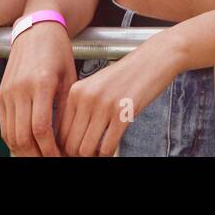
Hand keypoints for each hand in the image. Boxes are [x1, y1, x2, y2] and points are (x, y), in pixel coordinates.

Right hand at [0, 21, 75, 155]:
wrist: (36, 28)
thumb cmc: (57, 50)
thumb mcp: (69, 76)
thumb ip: (66, 106)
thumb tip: (66, 136)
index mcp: (40, 84)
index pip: (41, 129)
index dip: (50, 149)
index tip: (60, 156)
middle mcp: (20, 89)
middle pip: (22, 136)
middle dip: (36, 155)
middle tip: (51, 159)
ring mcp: (7, 92)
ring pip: (10, 134)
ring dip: (24, 151)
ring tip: (39, 155)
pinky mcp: (1, 93)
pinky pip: (3, 125)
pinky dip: (13, 140)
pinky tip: (26, 144)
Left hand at [59, 35, 177, 155]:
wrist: (154, 59)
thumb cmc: (128, 74)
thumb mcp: (97, 85)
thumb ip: (83, 107)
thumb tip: (73, 137)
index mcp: (77, 91)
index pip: (60, 130)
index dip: (65, 146)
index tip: (73, 151)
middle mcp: (86, 97)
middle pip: (71, 142)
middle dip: (77, 153)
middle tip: (88, 154)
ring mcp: (104, 105)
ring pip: (86, 149)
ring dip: (93, 155)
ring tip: (99, 153)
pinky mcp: (122, 113)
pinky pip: (107, 147)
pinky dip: (107, 154)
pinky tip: (111, 150)